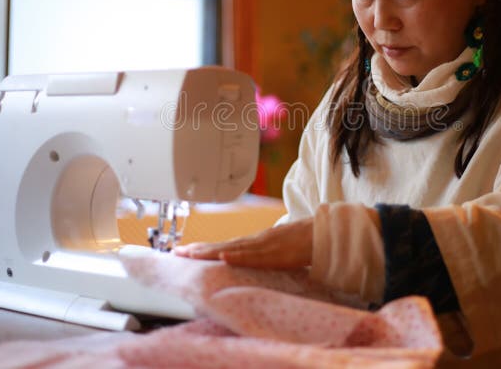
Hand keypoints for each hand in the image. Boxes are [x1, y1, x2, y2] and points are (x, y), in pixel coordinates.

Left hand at [174, 217, 312, 268]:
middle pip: (222, 246)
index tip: (186, 251)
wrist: (323, 234)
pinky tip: (223, 258)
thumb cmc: (305, 243)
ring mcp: (264, 245)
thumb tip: (251, 265)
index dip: (205, 249)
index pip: (225, 246)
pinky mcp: (274, 252)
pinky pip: (253, 255)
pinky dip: (237, 256)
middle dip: (199, 250)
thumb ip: (265, 257)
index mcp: (256, 243)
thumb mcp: (279, 251)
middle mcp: (256, 242)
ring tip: (190, 254)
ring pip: (232, 249)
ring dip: (210, 252)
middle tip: (176, 252)